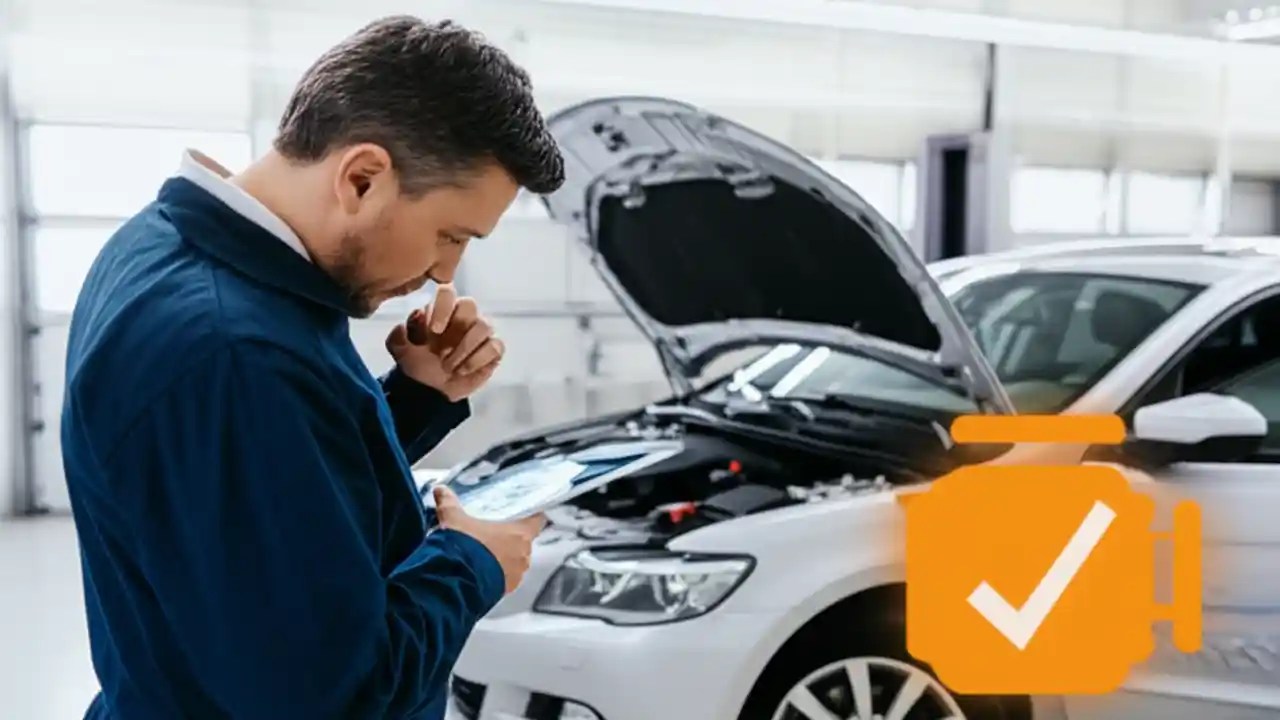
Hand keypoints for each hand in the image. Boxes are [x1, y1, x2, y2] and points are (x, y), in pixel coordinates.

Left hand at [385, 284, 504, 401]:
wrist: (431, 391)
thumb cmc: (418, 364)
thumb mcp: (400, 352)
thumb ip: (398, 337)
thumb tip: (407, 324)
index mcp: (440, 310)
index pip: (447, 292)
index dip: (443, 307)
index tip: (435, 330)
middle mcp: (463, 316)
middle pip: (470, 305)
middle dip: (457, 329)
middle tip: (442, 352)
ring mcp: (481, 332)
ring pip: (484, 326)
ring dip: (464, 349)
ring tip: (449, 367)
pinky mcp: (493, 350)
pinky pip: (495, 346)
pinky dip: (477, 360)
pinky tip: (462, 371)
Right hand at [432, 485, 545, 593]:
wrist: (454, 583)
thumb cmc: (463, 548)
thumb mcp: (453, 519)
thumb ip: (449, 503)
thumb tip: (440, 490)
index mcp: (519, 533)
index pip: (537, 521)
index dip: (531, 517)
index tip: (524, 515)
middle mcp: (523, 555)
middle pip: (524, 542)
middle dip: (510, 539)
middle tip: (493, 535)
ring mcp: (516, 575)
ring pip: (515, 562)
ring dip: (504, 559)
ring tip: (483, 555)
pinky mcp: (505, 591)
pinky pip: (505, 580)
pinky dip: (496, 576)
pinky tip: (479, 572)